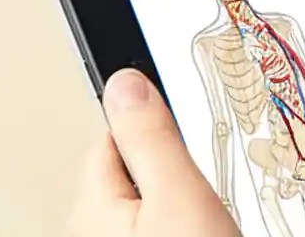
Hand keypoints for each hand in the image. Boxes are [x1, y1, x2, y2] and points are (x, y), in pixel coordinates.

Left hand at [69, 69, 239, 236]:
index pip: (114, 136)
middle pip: (135, 169)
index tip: (193, 131)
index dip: (160, 129)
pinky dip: (187, 219)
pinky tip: (208, 228)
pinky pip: (165, 221)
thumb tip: (125, 83)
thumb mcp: (179, 196)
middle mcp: (95, 230)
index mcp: (91, 208)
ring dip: (185, 197)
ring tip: (213, 213)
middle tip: (210, 186)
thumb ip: (151, 139)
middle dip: (175, 168)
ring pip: (154, 199)